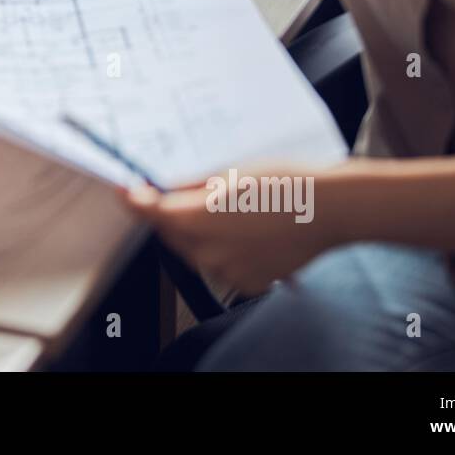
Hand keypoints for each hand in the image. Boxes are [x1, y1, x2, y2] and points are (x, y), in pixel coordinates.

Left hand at [124, 167, 344, 295]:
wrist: (330, 209)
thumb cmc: (285, 184)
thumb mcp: (230, 173)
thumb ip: (191, 186)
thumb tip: (165, 189)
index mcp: (198, 218)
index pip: (150, 213)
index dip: (133, 201)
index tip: (124, 191)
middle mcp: (208, 250)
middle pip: (170, 233)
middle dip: (168, 215)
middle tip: (178, 194)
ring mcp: (227, 270)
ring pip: (194, 251)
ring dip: (196, 233)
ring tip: (228, 210)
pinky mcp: (247, 281)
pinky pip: (220, 265)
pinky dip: (222, 250)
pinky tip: (244, 231)